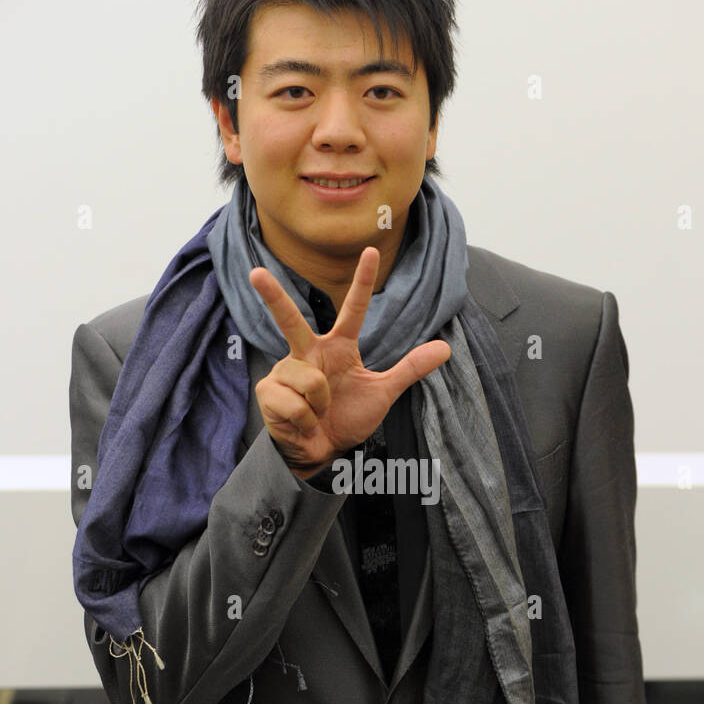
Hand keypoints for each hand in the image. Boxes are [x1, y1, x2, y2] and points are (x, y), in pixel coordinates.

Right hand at [250, 247, 450, 475]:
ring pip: (311, 382)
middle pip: (290, 320)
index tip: (372, 251)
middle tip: (256, 273)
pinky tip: (302, 422)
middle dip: (272, 295)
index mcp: (337, 348)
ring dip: (321, 405)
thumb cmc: (347, 417)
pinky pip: (297, 403)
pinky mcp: (268, 392)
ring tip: (318, 413)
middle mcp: (307, 353)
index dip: (363, 282)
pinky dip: (306, 419)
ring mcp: (284, 371)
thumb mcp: (382, 393)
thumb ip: (410, 368)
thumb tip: (447, 347)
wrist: (322, 452)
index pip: (354, 310)